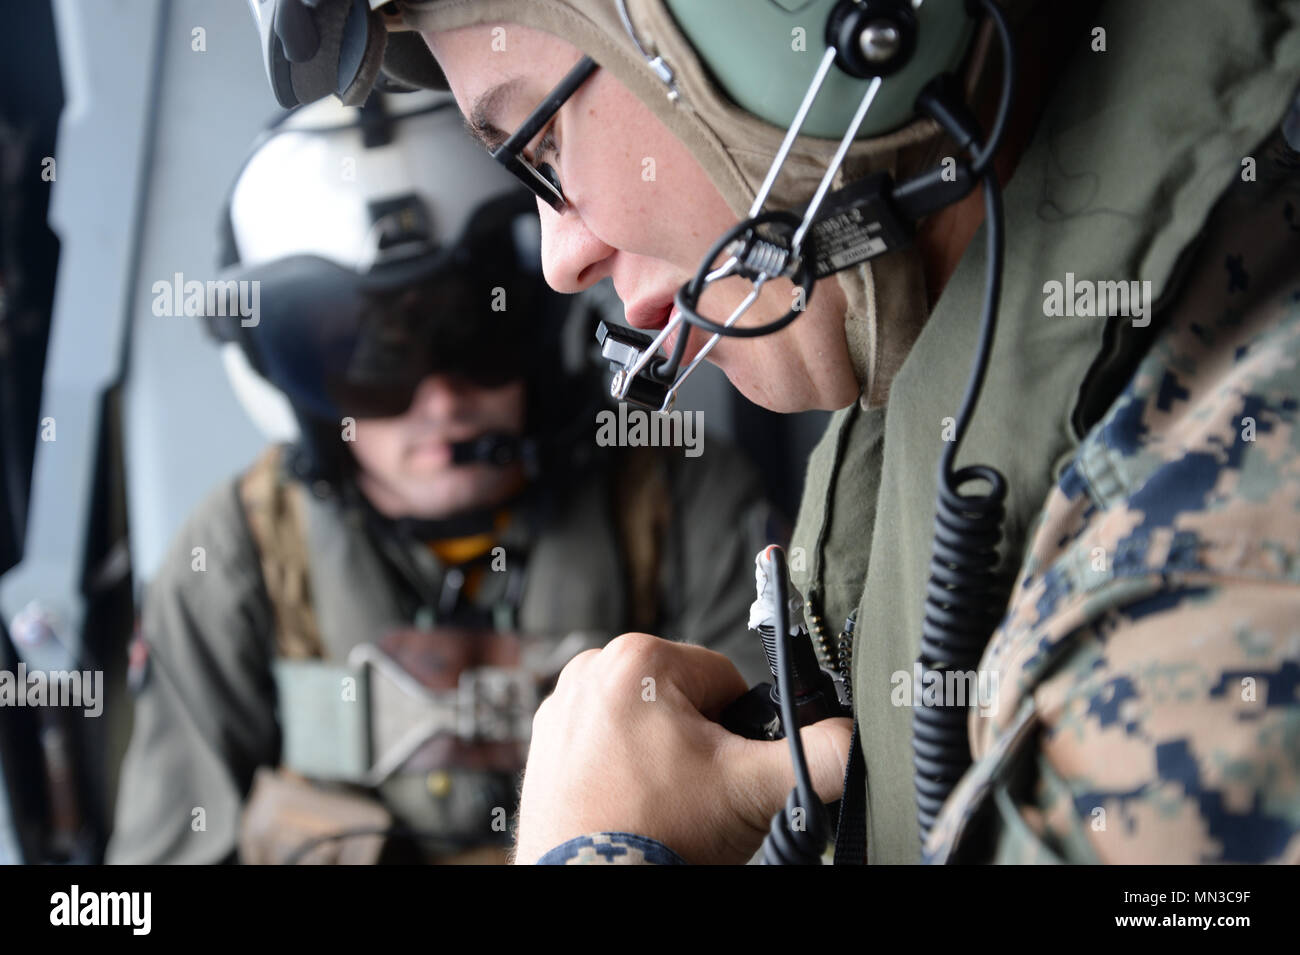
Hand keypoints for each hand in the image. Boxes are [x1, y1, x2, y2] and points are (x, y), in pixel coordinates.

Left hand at [514, 633, 852, 863]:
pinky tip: (632, 807)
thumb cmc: (657, 833)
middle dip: (701, 745)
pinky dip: (624, 772)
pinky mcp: (544, 747)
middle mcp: (590, 670)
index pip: (725, 677)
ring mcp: (561, 709)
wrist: (592, 888)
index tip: (729, 768)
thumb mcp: (755, 790)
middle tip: (696, 795)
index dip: (741, 729)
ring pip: (647, 724)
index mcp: (637, 657)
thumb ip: (818, 756)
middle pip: (684, 700)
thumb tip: (857, 741)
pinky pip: (607, 746)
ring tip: (663, 805)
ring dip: (664, 759)